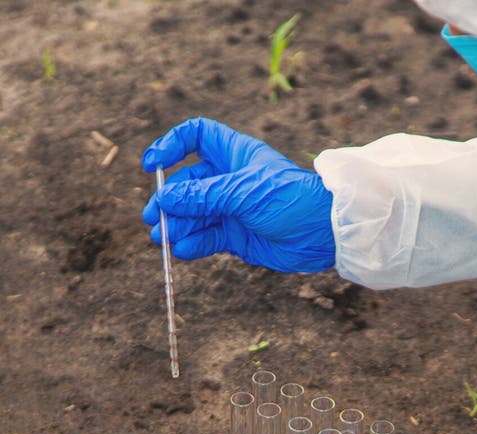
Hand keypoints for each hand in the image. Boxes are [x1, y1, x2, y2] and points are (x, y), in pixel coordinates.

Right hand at [141, 117, 335, 272]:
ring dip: (176, 226)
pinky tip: (183, 250)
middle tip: (153, 217)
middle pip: (187, 184)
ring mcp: (232, 209)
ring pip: (194, 215)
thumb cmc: (290, 200)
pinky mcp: (236, 237)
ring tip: (162, 239)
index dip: (171, 146)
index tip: (152, 165)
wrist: (322, 234)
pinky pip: (207, 238)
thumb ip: (202, 196)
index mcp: (233, 154)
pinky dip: (193, 244)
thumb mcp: (242, 192)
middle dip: (169, 201)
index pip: (195, 138)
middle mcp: (229, 180)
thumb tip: (164, 199)